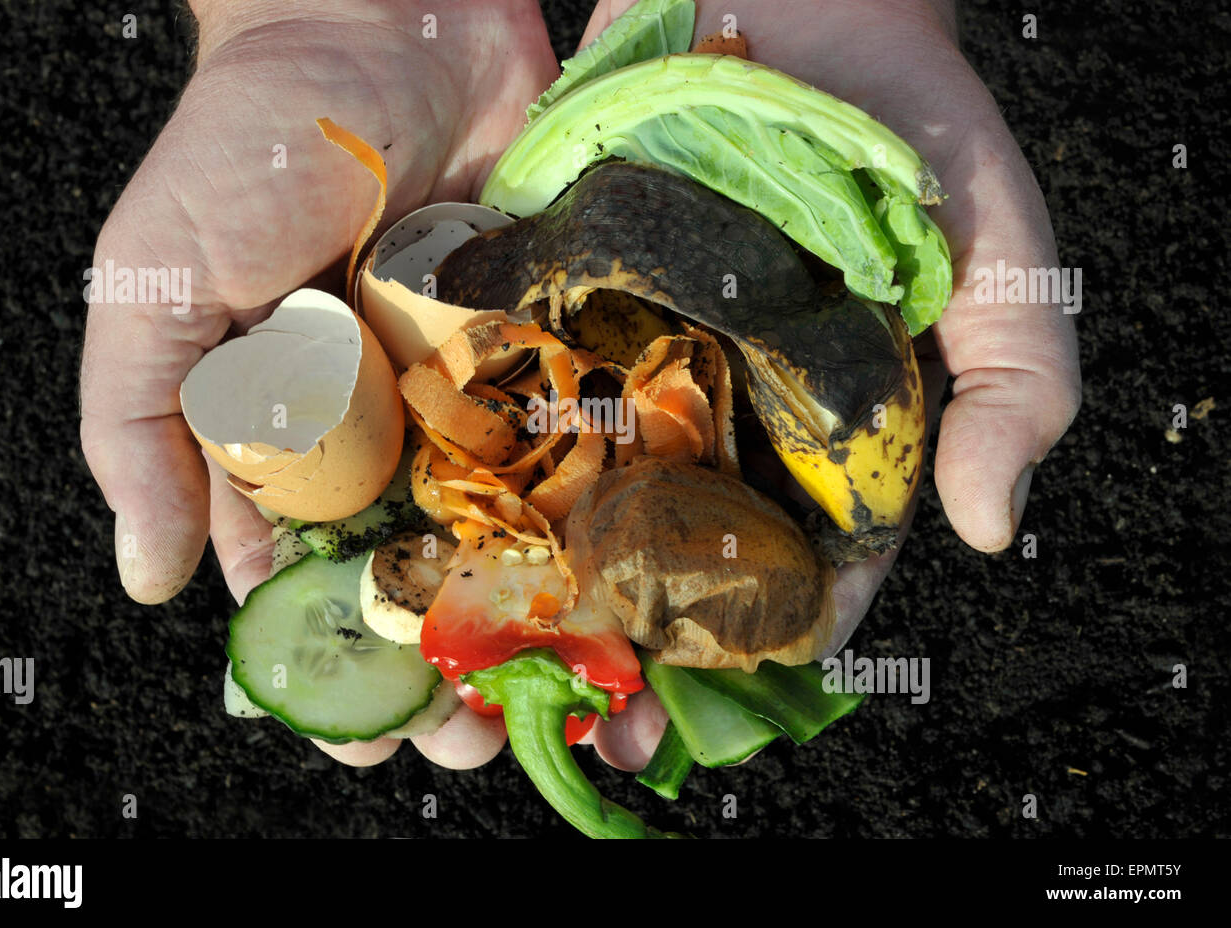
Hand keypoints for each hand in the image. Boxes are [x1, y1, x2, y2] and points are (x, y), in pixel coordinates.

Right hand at [79, 0, 558, 765]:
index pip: (307, 584)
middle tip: (476, 737)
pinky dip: (601, 515)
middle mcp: (391, 433)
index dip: (332, 668)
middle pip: (423, 579)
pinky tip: (627, 582)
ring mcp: (480, 396)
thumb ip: (141, 429)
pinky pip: (579, 446)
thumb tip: (151, 578)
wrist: (379, 22)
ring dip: (534, 622)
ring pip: (513, 535)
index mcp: (289, 439)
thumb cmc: (247, 147)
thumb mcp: (155, 286)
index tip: (366, 739)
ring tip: (560, 693)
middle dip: (446, 667)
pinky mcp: (553, 348)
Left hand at [574, 0, 1080, 765]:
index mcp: (833, 430)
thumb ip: (1010, 380)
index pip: (812, 558)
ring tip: (515, 654)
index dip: (776, 634)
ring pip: (600, 493)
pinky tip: (459, 520)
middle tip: (599, 713)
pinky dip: (499, 455)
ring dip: (559, 579)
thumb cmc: (910, 130)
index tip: (726, 692)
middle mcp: (731, 412)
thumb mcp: (994, 249)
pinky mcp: (572, 300)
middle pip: (689, 553)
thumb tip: (985, 522)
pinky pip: (533, 390)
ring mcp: (646, 361)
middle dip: (645, 640)